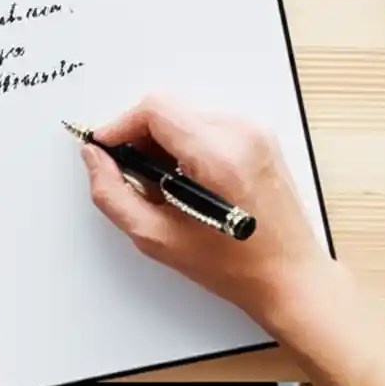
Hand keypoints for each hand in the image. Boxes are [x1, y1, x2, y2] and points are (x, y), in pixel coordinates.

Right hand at [80, 95, 334, 332]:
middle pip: (169, 110)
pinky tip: (187, 181)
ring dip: (164, 143)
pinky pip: (208, 126)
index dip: (120, 125)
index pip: (155, 109)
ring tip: (163, 186)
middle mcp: (240, 134)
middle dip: (140, 138)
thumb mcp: (158, 238)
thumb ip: (114, 194)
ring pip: (186, 117)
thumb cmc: (235, 266)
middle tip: (133, 176)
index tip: (105, 147)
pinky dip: (187, 146)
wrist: (289, 276)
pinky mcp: (260, 138)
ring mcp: (255, 132)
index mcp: (218, 155)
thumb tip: (95, 160)